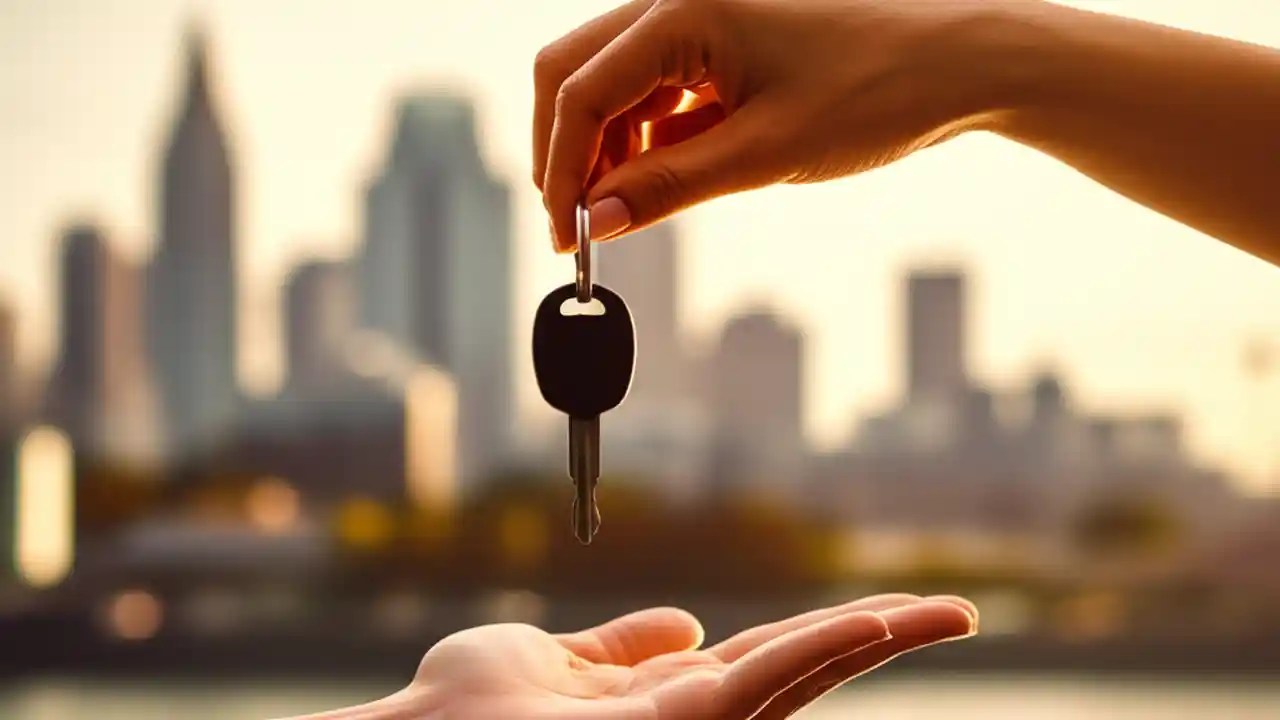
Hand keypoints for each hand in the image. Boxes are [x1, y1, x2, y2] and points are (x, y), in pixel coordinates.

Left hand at [285, 594, 975, 718]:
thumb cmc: (462, 711)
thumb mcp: (550, 657)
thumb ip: (618, 644)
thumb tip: (690, 623)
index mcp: (664, 701)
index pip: (766, 661)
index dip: (825, 633)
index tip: (879, 609)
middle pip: (803, 670)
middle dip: (877, 640)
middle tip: (953, 612)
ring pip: (801, 675)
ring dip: (872, 641)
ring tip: (942, 612)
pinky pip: (765, 682)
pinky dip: (821, 650)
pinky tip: (872, 622)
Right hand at [534, 0, 1021, 249]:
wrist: (959, 62)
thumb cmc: (877, 91)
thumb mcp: (764, 153)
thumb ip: (667, 188)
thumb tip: (595, 224)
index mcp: (684, 9)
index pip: (581, 90)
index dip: (561, 170)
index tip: (564, 237)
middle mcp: (679, 0)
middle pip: (576, 71)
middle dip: (566, 151)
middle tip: (576, 227)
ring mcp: (698, 18)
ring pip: (611, 82)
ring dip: (603, 149)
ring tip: (618, 215)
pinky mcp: (720, 42)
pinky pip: (655, 89)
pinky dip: (645, 139)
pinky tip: (655, 183)